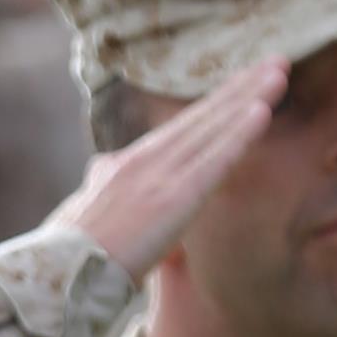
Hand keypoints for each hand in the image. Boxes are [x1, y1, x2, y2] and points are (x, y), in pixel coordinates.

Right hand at [43, 55, 283, 278]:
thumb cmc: (66, 255)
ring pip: (213, 128)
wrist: (57, 276)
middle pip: (202, 116)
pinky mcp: (171, 199)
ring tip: (279, 72)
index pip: (181, 127)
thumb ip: (100, 184)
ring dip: (249, 97)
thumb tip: (100, 169)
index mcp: (125, 164)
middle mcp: (144, 160)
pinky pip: (214, 160)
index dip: (216, 103)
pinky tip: (262, 111)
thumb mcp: (84, 207)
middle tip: (276, 60)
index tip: (243, 82)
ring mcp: (158, 177)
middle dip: (240, 86)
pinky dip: (239, 134)